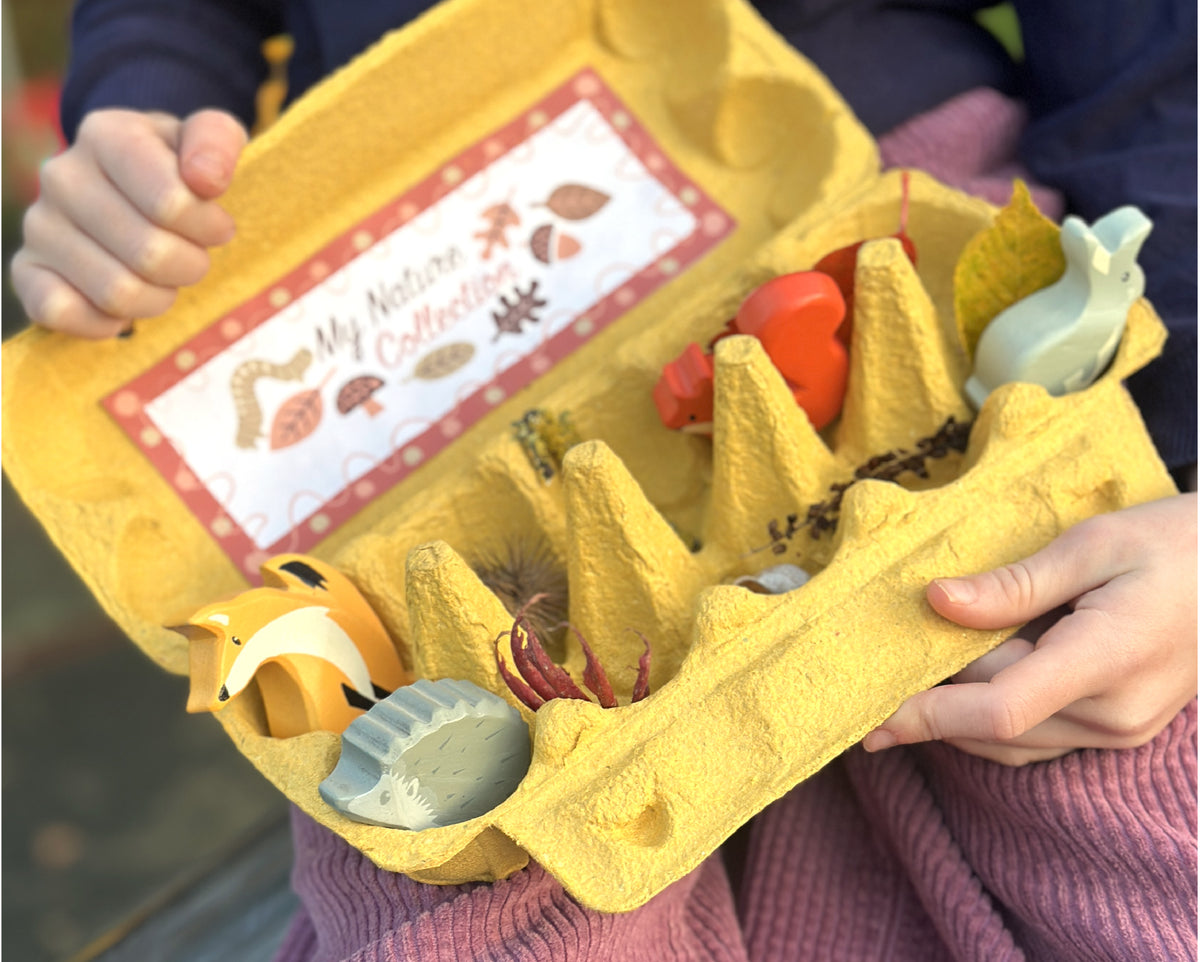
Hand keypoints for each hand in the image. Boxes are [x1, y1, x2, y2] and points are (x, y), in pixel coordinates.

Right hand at [11, 108, 246, 337]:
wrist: (131, 187)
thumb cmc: (179, 167)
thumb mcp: (210, 139)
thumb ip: (217, 142)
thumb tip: (205, 179)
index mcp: (107, 136)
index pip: (172, 203)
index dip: (210, 227)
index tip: (217, 226)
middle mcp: (61, 176)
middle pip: (150, 256)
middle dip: (189, 266)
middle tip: (191, 255)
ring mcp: (38, 225)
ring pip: (117, 293)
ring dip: (158, 297)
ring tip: (162, 277)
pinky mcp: (26, 269)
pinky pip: (59, 312)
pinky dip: (104, 322)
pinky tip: (123, 307)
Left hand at [863, 493, 1196, 764]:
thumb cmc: (1174, 545)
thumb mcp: (1092, 545)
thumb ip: (1014, 584)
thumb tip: (936, 601)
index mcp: (1108, 659)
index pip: (1001, 710)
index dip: (929, 717)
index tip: (872, 717)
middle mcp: (1114, 713)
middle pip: (995, 724)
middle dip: (933, 702)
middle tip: (877, 673)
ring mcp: (1121, 729)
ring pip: (1012, 740)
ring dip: (959, 714)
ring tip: (912, 674)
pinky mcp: (1119, 729)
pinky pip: (1038, 735)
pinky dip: (992, 715)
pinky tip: (964, 677)